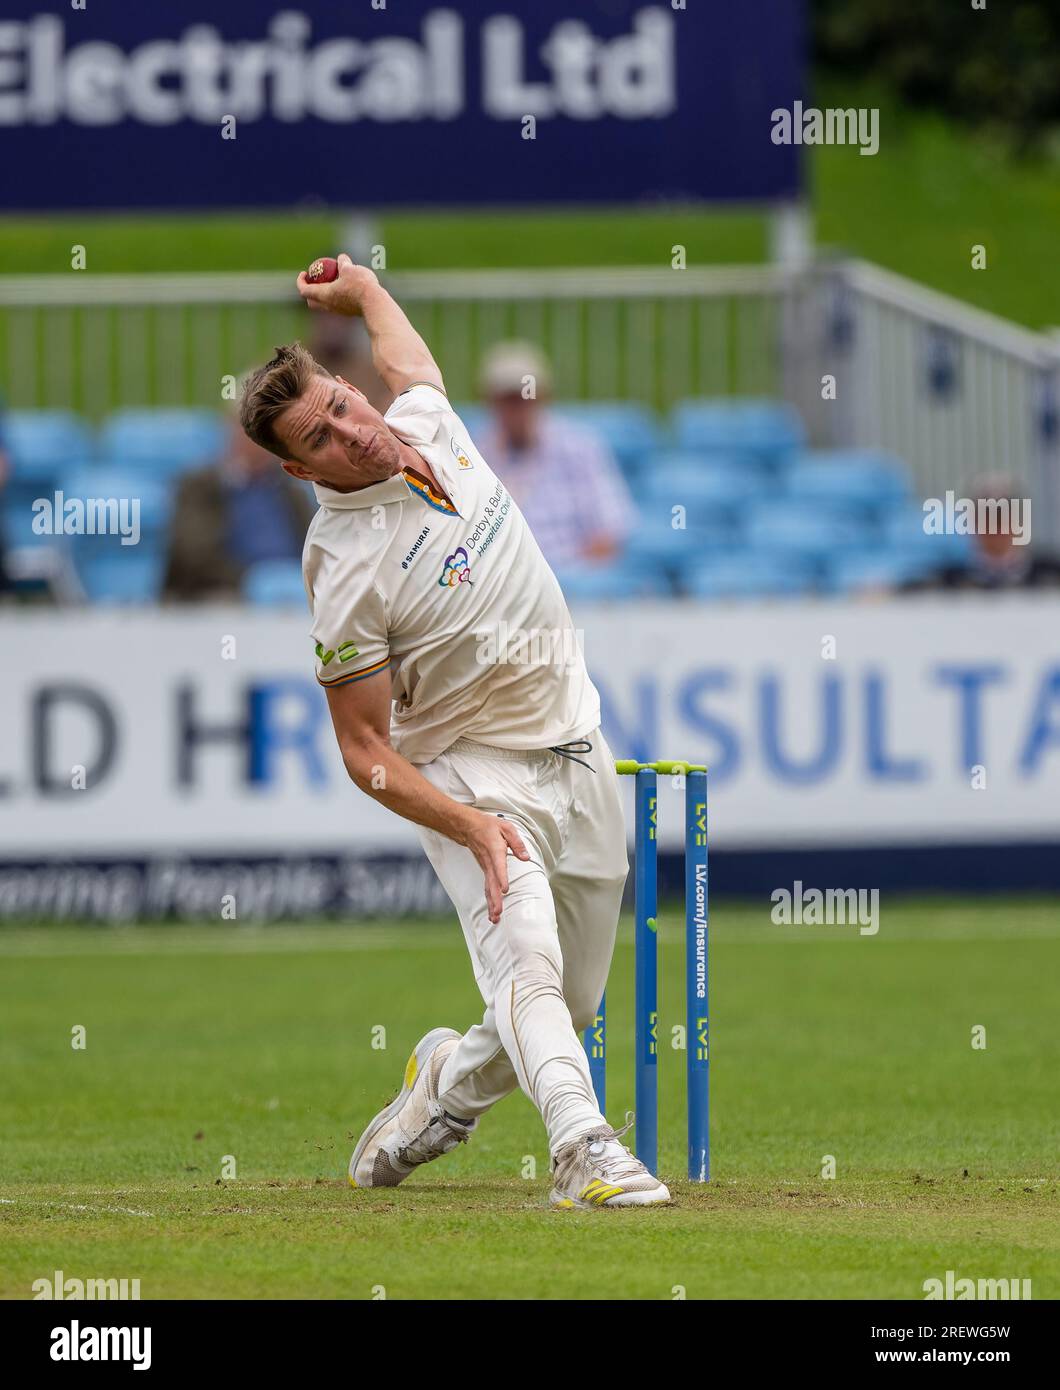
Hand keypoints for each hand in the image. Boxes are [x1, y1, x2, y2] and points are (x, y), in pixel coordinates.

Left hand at [296, 253, 379, 316]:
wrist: (376, 304)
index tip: (304, 273)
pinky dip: (337, 296)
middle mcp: (329, 305)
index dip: (301, 281)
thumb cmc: (360, 286)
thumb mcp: (350, 268)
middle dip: (310, 291)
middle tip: (314, 280)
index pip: (305, 290)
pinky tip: (347, 287)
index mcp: (324, 294)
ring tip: (333, 281)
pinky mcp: (349, 312)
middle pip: (312, 302)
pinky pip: (338, 304)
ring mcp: (339, 311)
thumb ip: (343, 262)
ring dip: (325, 293)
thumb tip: (341, 258)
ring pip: (325, 304)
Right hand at [459, 810, 530, 924]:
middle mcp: (489, 862)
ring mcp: (485, 868)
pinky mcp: (485, 871)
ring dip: (492, 904)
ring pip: (488, 889)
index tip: (505, 890)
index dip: (502, 878)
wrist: (468, 827)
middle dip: (495, 900)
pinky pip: (487, 888)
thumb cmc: (489, 826)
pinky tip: (492, 913)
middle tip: (498, 914)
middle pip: (492, 884)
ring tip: (495, 919)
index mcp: (495, 851)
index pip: (498, 866)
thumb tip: (526, 858)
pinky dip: (490, 901)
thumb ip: (517, 843)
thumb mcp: (506, 828)